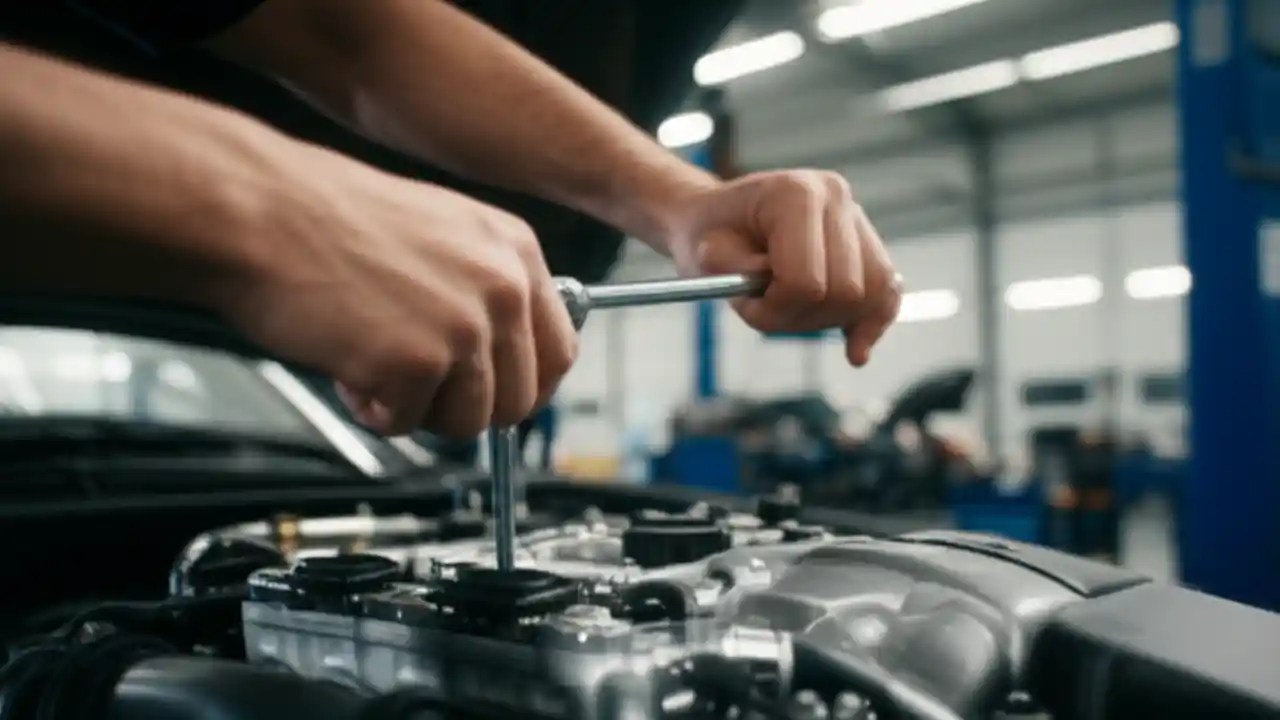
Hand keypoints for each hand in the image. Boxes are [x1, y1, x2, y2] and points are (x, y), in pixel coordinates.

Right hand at [212, 144, 576, 436]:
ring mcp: (464, 325)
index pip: (560, 351)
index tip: (496, 396)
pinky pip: (407, 423)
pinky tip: (347, 363)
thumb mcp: (439, 231)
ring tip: (375, 363)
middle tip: (418, 386)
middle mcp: (502, 286)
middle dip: (466, 408)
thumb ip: (482, 287)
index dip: (524, 387)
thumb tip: (501, 353)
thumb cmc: (326, 217)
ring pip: (469, 421)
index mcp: (514, 249)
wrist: (260, 209)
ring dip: (418, 409)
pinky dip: (372, 408)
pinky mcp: (417, 362)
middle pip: (520, 400)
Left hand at [665, 170, 900, 365]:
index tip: (748, 305)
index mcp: (795, 193)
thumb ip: (738, 274)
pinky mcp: (867, 239)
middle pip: (846, 291)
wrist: (720, 217)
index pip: (807, 281)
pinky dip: (873, 321)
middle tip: (766, 307)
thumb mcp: (705, 255)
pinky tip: (855, 349)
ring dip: (832, 318)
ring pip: (872, 293)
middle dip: (803, 316)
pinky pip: (887, 290)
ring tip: (792, 307)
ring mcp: (855, 215)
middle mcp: (835, 196)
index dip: (776, 309)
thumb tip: (777, 285)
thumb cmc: (710, 236)